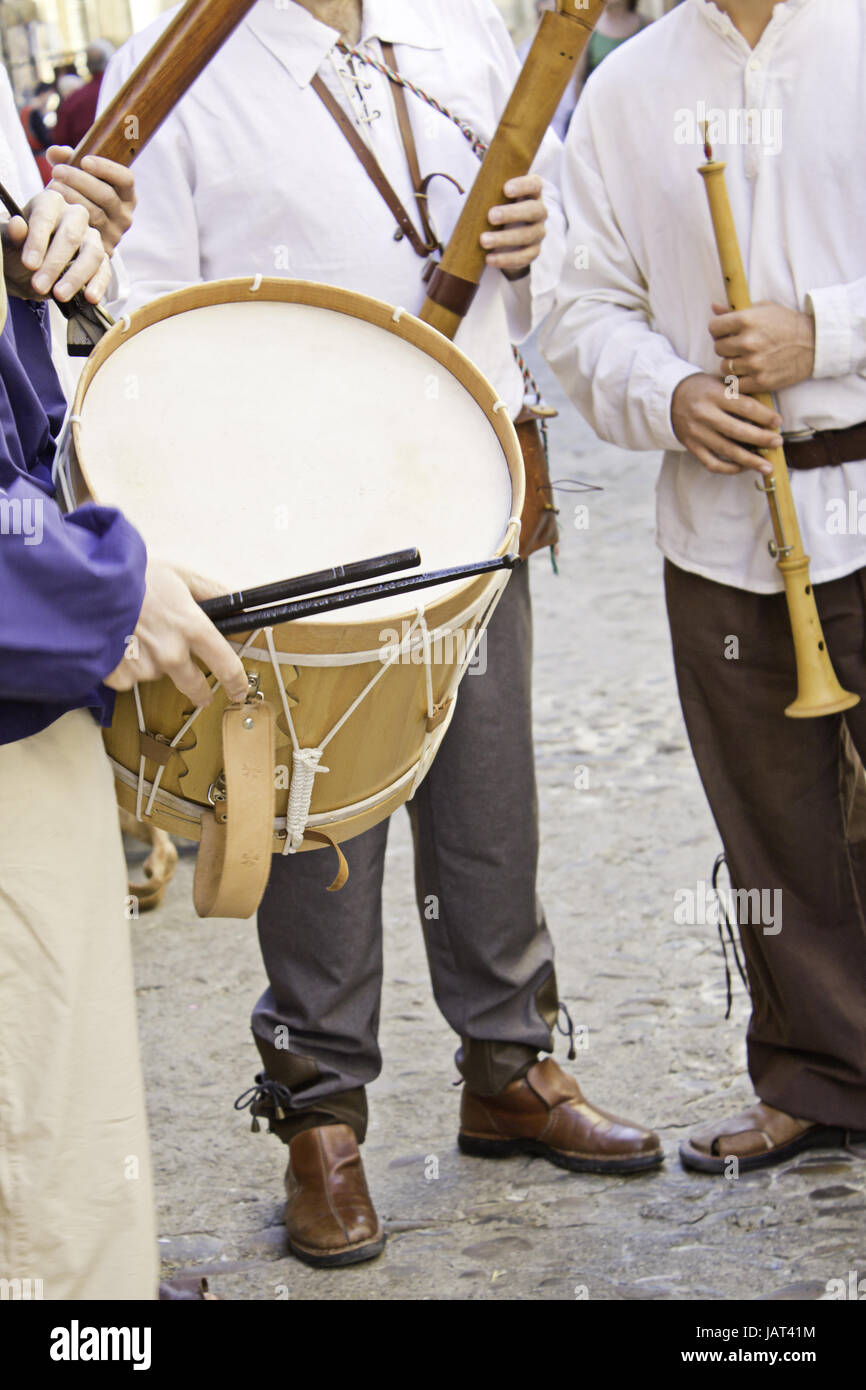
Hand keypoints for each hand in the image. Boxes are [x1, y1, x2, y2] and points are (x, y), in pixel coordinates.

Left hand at [1, 189, 109, 302]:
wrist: (25, 269)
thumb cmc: (15, 249)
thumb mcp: (6, 242)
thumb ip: (11, 234)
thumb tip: (17, 225)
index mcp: (49, 203)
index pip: (46, 216)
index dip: (38, 240)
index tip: (29, 264)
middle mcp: (74, 216)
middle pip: (71, 236)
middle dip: (55, 263)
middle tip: (38, 285)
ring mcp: (90, 238)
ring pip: (93, 253)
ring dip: (76, 277)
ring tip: (59, 295)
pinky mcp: (101, 260)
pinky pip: (105, 271)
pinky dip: (99, 285)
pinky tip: (90, 298)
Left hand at [47, 146, 135, 254]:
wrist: (81, 234)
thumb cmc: (81, 198)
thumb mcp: (78, 177)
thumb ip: (68, 161)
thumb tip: (55, 152)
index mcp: (127, 195)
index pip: (126, 179)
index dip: (107, 169)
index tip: (84, 161)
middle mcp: (125, 216)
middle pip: (107, 196)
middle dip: (81, 181)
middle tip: (57, 171)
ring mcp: (115, 235)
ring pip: (96, 214)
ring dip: (73, 198)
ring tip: (53, 186)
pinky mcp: (103, 250)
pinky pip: (87, 234)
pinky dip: (71, 220)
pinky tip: (56, 209)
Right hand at [105, 561, 249, 706]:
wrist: (86, 581)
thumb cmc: (133, 574)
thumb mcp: (179, 574)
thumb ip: (213, 591)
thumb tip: (239, 600)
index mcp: (192, 627)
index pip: (226, 665)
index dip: (236, 682)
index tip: (238, 690)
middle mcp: (171, 652)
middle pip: (194, 686)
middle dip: (199, 691)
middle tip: (199, 691)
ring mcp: (144, 666)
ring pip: (157, 674)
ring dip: (153, 663)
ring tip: (138, 635)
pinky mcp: (118, 674)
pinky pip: (130, 678)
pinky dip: (127, 666)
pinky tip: (120, 644)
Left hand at [481, 174, 546, 273]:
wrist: (504, 239)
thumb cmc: (495, 208)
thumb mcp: (492, 196)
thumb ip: (487, 189)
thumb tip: (462, 186)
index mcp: (531, 192)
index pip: (535, 184)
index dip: (523, 185)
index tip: (505, 189)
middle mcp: (539, 211)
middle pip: (534, 210)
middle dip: (512, 213)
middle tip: (490, 216)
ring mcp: (538, 232)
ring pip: (528, 235)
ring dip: (505, 238)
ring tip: (483, 241)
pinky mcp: (533, 252)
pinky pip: (524, 257)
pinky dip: (506, 259)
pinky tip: (489, 258)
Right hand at [671, 372, 782, 475]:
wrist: (669, 397)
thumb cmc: (701, 388)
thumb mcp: (718, 382)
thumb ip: (739, 394)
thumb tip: (767, 412)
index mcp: (714, 395)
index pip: (745, 407)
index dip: (765, 416)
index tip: (778, 422)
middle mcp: (704, 415)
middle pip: (738, 431)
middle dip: (762, 439)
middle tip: (778, 443)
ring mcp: (697, 433)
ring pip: (727, 451)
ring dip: (751, 461)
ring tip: (767, 467)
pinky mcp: (692, 447)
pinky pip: (713, 463)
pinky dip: (729, 468)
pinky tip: (744, 468)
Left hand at [709, 301, 815, 393]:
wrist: (815, 343)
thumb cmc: (787, 323)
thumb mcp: (763, 309)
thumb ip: (735, 310)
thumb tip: (713, 307)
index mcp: (746, 320)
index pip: (713, 328)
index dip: (719, 330)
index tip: (727, 333)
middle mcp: (748, 342)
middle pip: (718, 349)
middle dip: (727, 347)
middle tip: (740, 346)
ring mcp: (754, 363)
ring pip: (725, 368)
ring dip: (733, 364)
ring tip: (746, 359)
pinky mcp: (761, 381)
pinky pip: (736, 384)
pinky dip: (740, 380)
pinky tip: (750, 372)